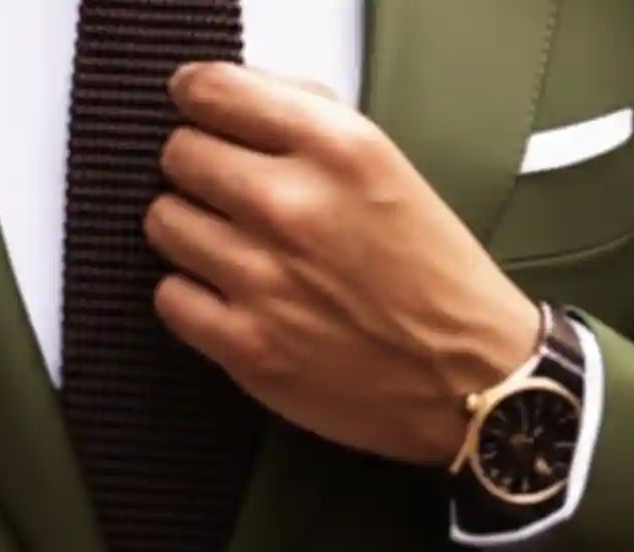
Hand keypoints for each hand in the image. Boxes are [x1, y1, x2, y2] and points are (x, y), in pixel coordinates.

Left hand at [147, 62, 539, 465]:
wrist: (469, 377)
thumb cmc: (431, 271)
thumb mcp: (388, 165)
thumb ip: (309, 118)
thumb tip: (232, 99)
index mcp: (337, 149)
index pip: (215, 92)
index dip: (197, 99)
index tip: (199, 112)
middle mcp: (293, 206)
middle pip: (180, 156)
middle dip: (197, 169)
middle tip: (223, 192)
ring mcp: (263, 278)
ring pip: (164, 223)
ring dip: (188, 231)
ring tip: (230, 248)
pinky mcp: (244, 344)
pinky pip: (168, 295)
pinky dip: (190, 295)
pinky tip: (228, 297)